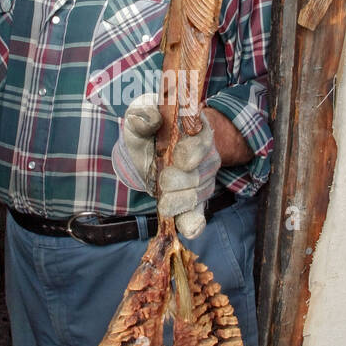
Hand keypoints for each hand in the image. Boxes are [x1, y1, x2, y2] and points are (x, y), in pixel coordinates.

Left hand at [113, 95, 220, 238]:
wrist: (145, 149)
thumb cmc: (147, 128)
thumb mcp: (140, 115)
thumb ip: (143, 114)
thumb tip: (148, 118)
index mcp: (196, 128)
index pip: (204, 139)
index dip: (194, 150)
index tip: (180, 159)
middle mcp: (205, 154)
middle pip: (203, 170)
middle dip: (183, 179)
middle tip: (164, 182)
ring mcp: (203, 178)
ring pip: (199, 193)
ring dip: (181, 200)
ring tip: (163, 204)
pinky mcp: (194, 199)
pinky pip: (199, 213)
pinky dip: (194, 223)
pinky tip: (188, 231)